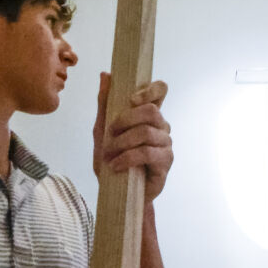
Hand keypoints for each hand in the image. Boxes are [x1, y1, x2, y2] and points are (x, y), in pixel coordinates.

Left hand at [92, 73, 172, 201]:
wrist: (116, 194)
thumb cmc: (112, 160)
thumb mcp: (102, 130)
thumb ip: (105, 103)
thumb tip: (105, 74)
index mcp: (149, 115)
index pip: (161, 90)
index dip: (150, 89)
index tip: (131, 99)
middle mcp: (161, 127)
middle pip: (152, 111)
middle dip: (126, 120)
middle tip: (110, 133)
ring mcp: (166, 144)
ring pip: (146, 133)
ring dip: (122, 143)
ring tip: (109, 155)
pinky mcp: (165, 162)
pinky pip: (147, 153)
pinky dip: (127, 158)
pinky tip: (116, 165)